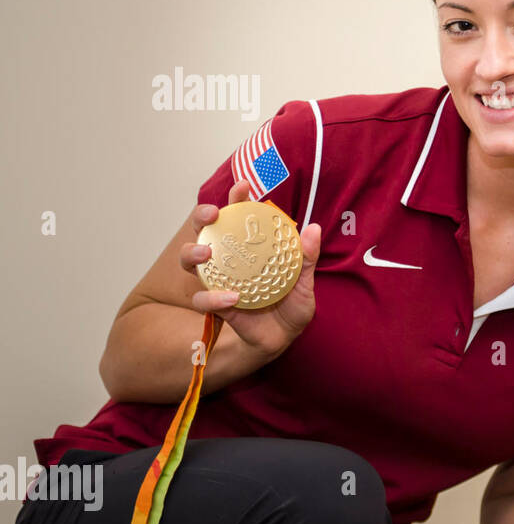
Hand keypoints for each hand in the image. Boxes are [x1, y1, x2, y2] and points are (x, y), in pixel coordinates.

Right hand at [180, 179, 321, 358]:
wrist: (284, 337)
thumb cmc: (292, 304)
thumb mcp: (304, 281)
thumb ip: (306, 257)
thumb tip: (313, 228)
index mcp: (250, 248)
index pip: (238, 217)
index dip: (236, 198)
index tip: (243, 186)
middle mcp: (229, 259)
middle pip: (204, 230)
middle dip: (202, 217)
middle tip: (212, 214)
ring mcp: (218, 280)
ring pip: (190, 260)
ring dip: (193, 251)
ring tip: (208, 252)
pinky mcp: (215, 305)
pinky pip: (203, 298)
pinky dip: (213, 297)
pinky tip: (231, 297)